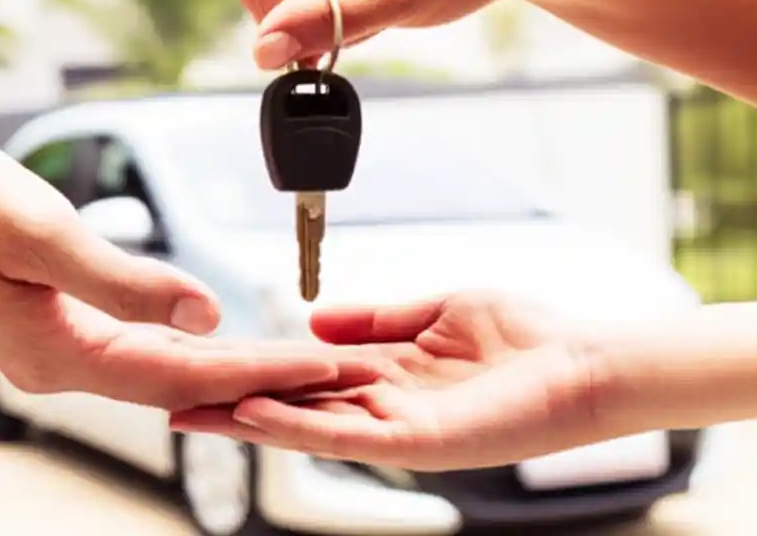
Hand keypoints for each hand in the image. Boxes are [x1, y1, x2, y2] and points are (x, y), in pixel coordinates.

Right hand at [0, 137, 369, 409]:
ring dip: (231, 369)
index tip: (325, 368)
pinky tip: (220, 342)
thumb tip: (205, 317)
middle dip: (262, 381)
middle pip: (182, 384)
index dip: (259, 372)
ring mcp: (55, 353)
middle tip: (338, 375)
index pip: (184, 375)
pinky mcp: (54, 329)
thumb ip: (125, 283)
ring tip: (299, 366)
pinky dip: (187, 349)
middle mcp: (61, 367)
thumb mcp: (43, 235)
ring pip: (163, 372)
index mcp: (60, 354)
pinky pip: (137, 351)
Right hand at [170, 293, 603, 470]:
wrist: (583, 363)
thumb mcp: (436, 311)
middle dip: (234, 405)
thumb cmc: (524, 336)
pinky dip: (296, 424)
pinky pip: (345, 434)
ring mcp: (398, 430)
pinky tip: (253, 413)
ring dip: (248, 421)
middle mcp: (384, 408)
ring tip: (191, 412)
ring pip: (308, 426)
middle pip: (295, 406)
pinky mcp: (418, 444)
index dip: (256, 371)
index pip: (306, 375)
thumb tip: (314, 320)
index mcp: (387, 376)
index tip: (207, 364)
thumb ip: (377, 319)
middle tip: (172, 402)